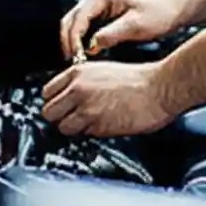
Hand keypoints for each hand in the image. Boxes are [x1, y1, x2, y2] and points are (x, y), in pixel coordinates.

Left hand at [40, 61, 174, 137]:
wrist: (159, 88)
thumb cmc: (139, 79)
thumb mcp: (103, 70)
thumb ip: (82, 82)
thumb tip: (69, 97)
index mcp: (78, 72)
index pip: (46, 92)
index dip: (55, 101)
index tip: (62, 106)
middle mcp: (78, 89)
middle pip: (48, 112)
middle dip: (60, 117)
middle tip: (73, 118)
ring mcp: (86, 108)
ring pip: (63, 128)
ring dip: (75, 129)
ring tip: (91, 123)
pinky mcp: (98, 125)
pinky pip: (84, 135)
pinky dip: (92, 133)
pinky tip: (106, 124)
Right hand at [59, 0, 181, 59]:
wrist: (172, 9)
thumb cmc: (160, 13)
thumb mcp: (136, 26)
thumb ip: (113, 34)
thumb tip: (92, 45)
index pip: (79, 17)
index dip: (74, 38)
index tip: (76, 55)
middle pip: (71, 19)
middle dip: (69, 40)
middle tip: (73, 60)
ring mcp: (100, 5)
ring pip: (76, 24)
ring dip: (74, 41)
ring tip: (78, 59)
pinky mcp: (103, 14)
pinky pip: (85, 27)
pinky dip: (82, 40)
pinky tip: (87, 53)